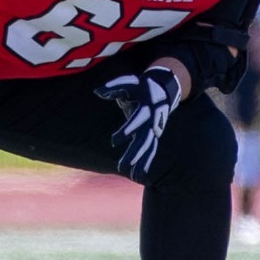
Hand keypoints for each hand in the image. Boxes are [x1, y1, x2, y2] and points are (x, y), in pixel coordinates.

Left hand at [95, 65, 181, 181]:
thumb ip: (113, 87)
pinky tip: (138, 176)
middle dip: (134, 153)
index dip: (126, 131)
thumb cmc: (140, 87)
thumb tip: (97, 91)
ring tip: (131, 176)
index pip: (137, 121)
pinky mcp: (154, 136)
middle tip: (123, 166)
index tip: (113, 142)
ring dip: (139, 162)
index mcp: (146, 108)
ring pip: (147, 148)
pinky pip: (150, 151)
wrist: (161, 91)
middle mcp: (152, 122)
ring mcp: (154, 130)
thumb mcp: (128, 83)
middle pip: (143, 139)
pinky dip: (145, 163)